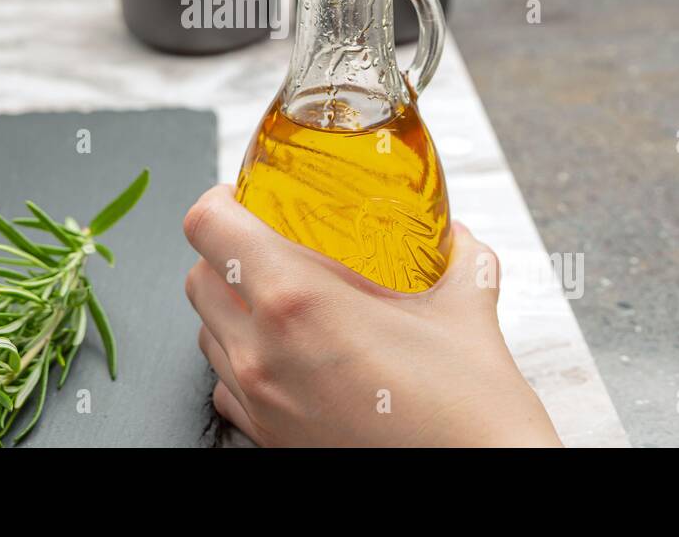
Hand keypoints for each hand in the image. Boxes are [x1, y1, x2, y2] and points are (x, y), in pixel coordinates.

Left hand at [182, 185, 561, 446]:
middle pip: (197, 276)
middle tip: (271, 242)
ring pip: (205, 330)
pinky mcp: (267, 438)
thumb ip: (459, 257)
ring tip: (284, 299)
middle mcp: (261, 352)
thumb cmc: (468, 411)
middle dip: (226, 250)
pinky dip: (242, 360)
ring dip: (231, 306)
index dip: (221, 199)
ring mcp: (258, 401)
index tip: (246, 196)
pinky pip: (224, 385)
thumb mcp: (467, 309)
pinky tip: (289, 355)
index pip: (209, 225)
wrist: (481, 483)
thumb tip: (456, 234)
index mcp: (296, 300)